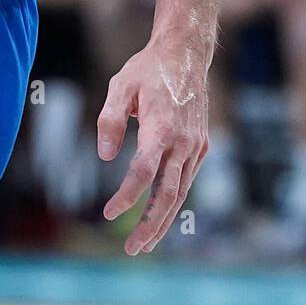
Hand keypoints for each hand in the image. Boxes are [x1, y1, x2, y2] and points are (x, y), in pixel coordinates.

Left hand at [97, 40, 208, 254]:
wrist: (186, 54)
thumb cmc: (147, 70)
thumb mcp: (120, 86)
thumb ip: (110, 121)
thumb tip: (105, 157)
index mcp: (162, 127)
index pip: (144, 172)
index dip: (127, 196)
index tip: (108, 213)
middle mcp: (183, 141)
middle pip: (168, 193)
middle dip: (150, 225)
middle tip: (131, 250)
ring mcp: (195, 145)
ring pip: (180, 192)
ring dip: (163, 221)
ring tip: (144, 244)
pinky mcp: (200, 145)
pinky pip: (186, 180)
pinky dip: (173, 201)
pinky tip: (159, 215)